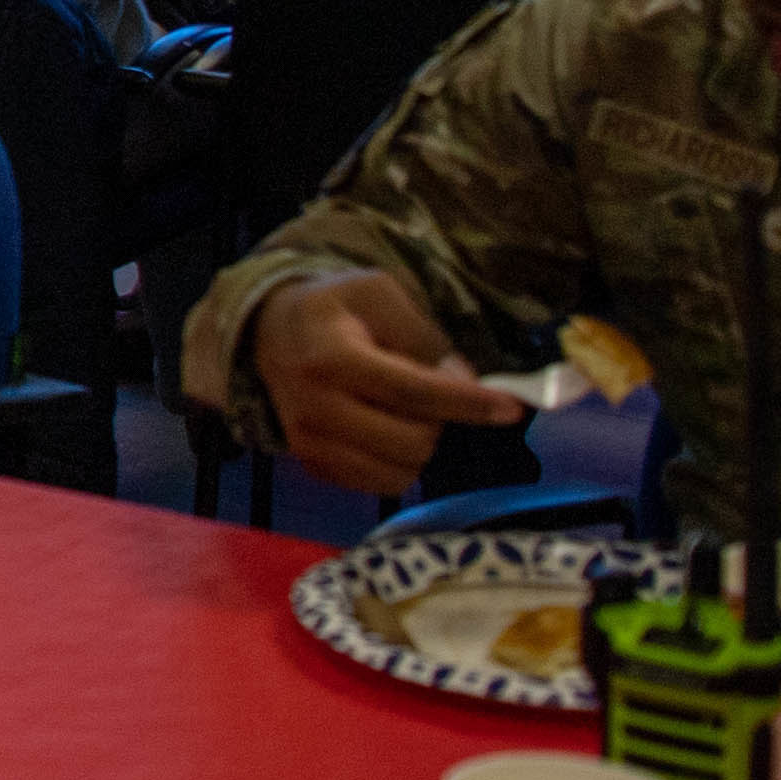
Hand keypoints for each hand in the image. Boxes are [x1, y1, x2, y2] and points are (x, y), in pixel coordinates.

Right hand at [231, 271, 521, 496]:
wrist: (268, 333)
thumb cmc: (334, 309)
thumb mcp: (380, 294)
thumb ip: (425, 336)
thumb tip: (465, 382)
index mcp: (332, 359)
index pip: (414, 392)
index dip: (469, 402)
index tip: (511, 407)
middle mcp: (314, 410)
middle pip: (412, 441)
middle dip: (439, 420)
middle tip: (428, 392)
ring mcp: (309, 445)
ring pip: (400, 472)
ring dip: (419, 444)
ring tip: (403, 411)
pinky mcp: (312, 467)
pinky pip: (380, 485)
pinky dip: (398, 463)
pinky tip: (386, 430)